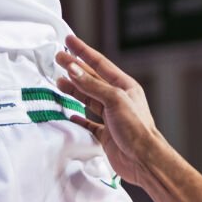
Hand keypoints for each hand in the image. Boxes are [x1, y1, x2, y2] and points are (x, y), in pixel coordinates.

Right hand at [55, 33, 166, 185]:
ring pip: (88, 98)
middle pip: (92, 79)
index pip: (99, 64)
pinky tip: (69, 113)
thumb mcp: (114, 100)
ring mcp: (111, 117)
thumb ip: (91, 85)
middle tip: (57, 58)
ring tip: (58, 81)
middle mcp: (118, 99)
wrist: (143, 160)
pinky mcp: (106, 134)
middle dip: (74, 68)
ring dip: (74, 89)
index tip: (69, 41)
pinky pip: (89, 122)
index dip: (83, 51)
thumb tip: (72, 69)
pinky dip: (78, 117)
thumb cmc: (136, 129)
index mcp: (124, 86)